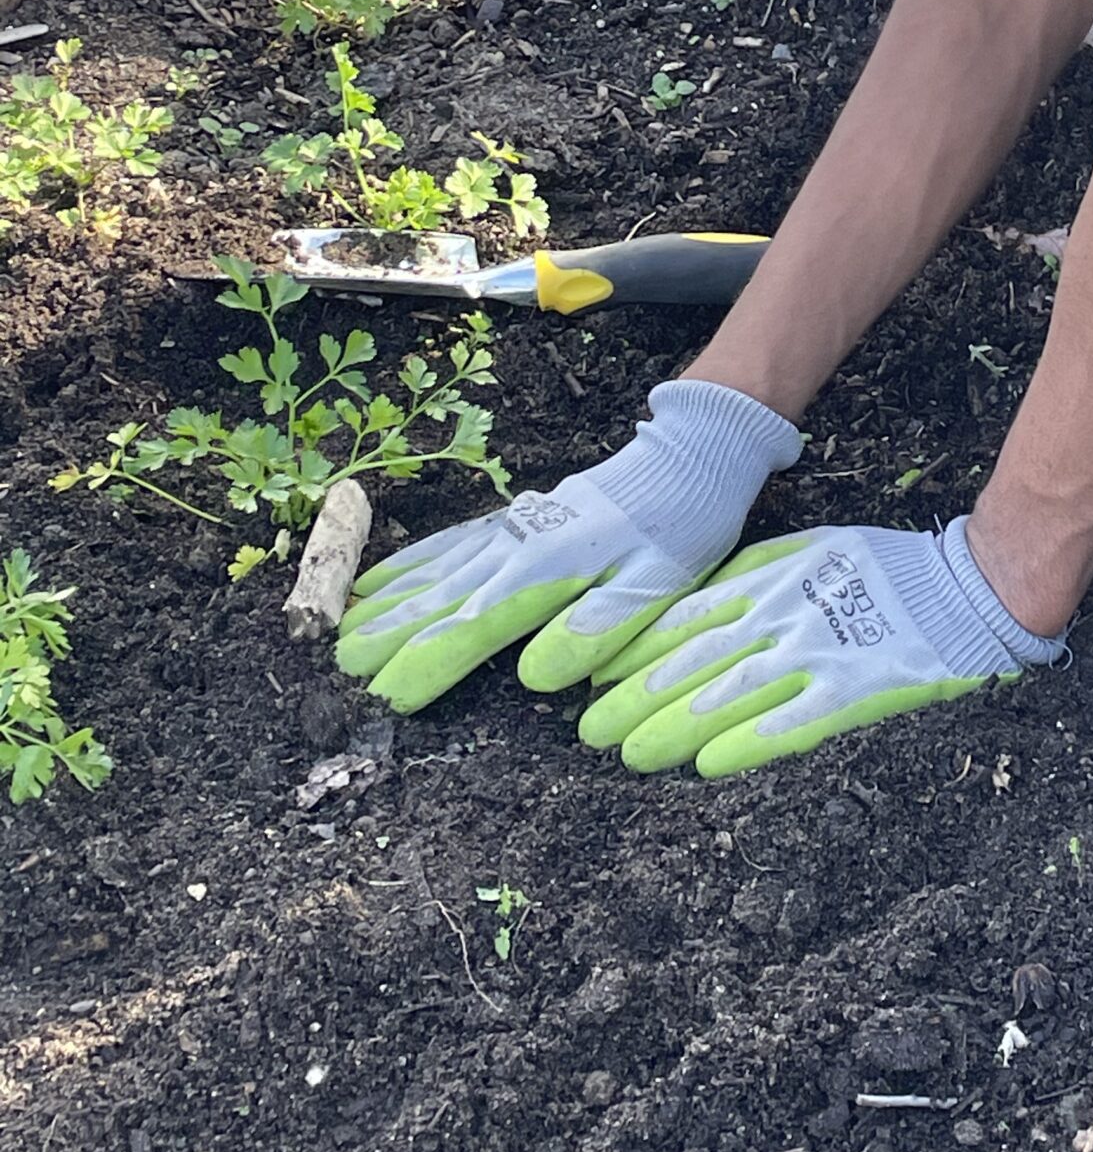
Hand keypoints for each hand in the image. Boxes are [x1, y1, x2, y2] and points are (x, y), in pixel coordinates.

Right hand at [334, 378, 801, 710]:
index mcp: (547, 572)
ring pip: (438, 568)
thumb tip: (535, 676)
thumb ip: (598, 629)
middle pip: (440, 596)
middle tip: (341, 667)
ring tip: (344, 626)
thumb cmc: (680, 528)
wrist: (692, 455)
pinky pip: (453, 542)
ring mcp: (514, 528)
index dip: (425, 662)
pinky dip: (413, 561)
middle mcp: (518, 547)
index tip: (383, 695)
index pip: (472, 627)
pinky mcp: (520, 517)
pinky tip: (385, 577)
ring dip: (390, 599)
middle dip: (389, 633)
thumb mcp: (656, 585)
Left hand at [574, 514, 1064, 777]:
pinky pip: (793, 722)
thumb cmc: (884, 569)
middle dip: (637, 696)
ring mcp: (820, 652)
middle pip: (697, 658)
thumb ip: (753, 577)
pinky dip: (748, 743)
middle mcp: (786, 613)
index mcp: (773, 577)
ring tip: (631, 755)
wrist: (964, 588)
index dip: (638, 647)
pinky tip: (709, 767)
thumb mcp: (809, 549)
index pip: (689, 613)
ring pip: (731, 693)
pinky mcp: (855, 691)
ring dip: (675, 727)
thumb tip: (691, 604)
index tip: (596, 675)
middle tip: (591, 730)